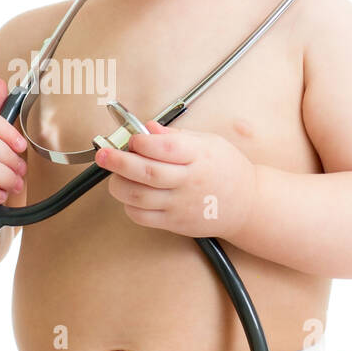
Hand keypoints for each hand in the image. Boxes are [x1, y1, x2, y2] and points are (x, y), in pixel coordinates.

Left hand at [96, 120, 256, 238]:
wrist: (248, 205)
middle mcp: (189, 181)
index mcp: (199, 156)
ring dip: (119, 184)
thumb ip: (176, 135)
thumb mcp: (209, 142)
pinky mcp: (175, 223)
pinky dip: (128, 204)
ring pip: (139, 196)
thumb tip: (148, 127)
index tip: (132, 138)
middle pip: (147, 172)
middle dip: (118, 161)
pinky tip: (130, 194)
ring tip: (115, 174)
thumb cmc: (227, 169)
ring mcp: (181, 204)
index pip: (164, 147)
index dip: (141, 141)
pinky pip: (142, 216)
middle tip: (104, 154)